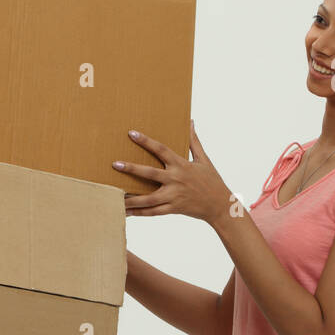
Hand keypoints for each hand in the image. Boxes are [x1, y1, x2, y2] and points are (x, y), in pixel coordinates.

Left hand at [115, 122, 234, 226]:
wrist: (220, 205)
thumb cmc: (212, 181)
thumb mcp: (204, 160)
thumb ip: (194, 141)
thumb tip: (190, 122)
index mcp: (182, 165)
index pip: (161, 149)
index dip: (146, 141)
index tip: (131, 133)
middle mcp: (176, 180)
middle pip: (150, 174)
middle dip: (132, 169)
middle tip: (115, 164)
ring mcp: (174, 196)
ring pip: (148, 198)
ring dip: (131, 198)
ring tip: (114, 196)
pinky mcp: (173, 209)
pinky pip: (153, 212)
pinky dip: (139, 212)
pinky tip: (126, 211)